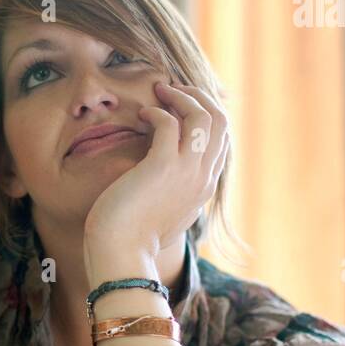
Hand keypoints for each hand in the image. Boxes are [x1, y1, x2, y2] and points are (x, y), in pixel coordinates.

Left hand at [82, 81, 228, 271]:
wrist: (122, 256)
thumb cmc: (133, 236)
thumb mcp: (165, 212)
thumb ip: (174, 190)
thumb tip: (167, 176)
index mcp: (205, 186)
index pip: (222, 139)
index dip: (206, 113)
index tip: (183, 104)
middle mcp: (203, 177)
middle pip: (221, 121)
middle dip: (199, 97)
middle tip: (173, 90)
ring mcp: (187, 172)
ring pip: (203, 116)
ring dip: (182, 97)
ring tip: (160, 92)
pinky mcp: (162, 167)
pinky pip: (170, 124)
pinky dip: (157, 112)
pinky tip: (143, 115)